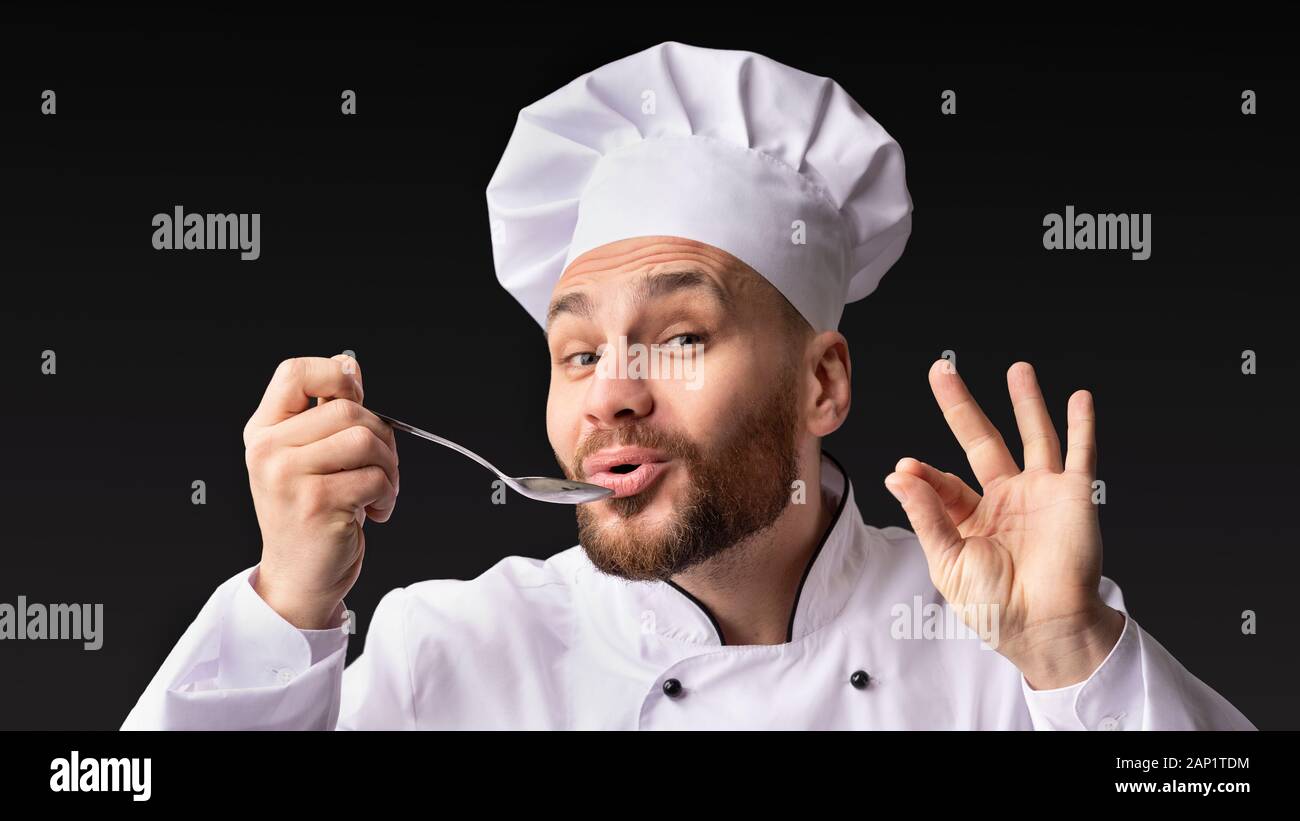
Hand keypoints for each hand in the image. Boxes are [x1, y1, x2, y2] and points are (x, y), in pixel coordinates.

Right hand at [242, 354, 399, 628]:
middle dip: (381, 437)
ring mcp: (288, 477)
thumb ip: (325, 414)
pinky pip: (375, 478)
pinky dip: (387, 496)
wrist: (300, 576)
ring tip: (377, 491)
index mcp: (264, 432)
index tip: (356, 397)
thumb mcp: (309, 458)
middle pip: (348, 409)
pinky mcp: (316, 503)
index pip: (295, 372)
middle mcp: (268, 451)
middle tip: (380, 467)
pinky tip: (373, 512)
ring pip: (366, 439)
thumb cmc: (312, 515)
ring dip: (388, 467)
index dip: (336, 376)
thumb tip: (349, 365)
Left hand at [884, 360, 1124, 688]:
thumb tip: (898, 475)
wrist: (1042, 627)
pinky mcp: (1073, 495)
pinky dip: (1081, 425)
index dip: (923, 473)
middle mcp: (1006, 500)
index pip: (943, 482)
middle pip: (981, 440)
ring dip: (1025, 402)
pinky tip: (1079, 399)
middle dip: (961, 406)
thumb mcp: (948, 560)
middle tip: (942, 370)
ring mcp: (1041, 494)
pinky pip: (1079, 453)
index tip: (905, 467)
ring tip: (1017, 369)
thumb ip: (926, 515)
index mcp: (972, 518)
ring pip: (1031, 436)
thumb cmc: (995, 606)